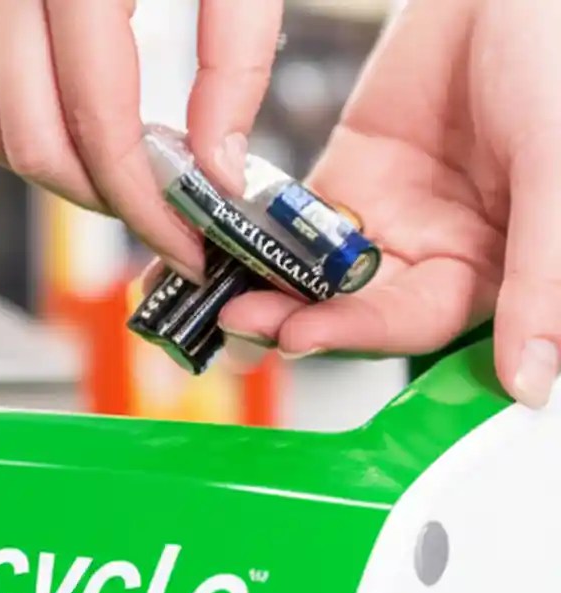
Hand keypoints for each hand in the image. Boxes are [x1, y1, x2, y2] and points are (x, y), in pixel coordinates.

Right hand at [0, 0, 283, 282]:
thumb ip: (236, 53)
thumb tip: (219, 166)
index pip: (99, 125)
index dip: (145, 202)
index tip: (189, 245)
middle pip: (33, 145)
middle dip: (101, 202)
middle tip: (165, 227)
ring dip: (61, 176)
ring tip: (132, 185)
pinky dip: (35, 133)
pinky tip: (99, 136)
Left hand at [219, 0, 560, 408]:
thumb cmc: (554, 64)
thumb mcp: (556, 172)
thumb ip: (543, 277)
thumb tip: (528, 379)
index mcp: (495, 267)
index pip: (416, 323)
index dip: (359, 334)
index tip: (302, 336)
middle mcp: (436, 252)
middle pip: (352, 310)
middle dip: (294, 320)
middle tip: (239, 320)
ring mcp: (385, 215)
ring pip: (314, 273)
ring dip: (264, 289)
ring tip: (216, 296)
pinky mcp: (346, 176)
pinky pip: (293, 218)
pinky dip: (252, 234)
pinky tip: (215, 246)